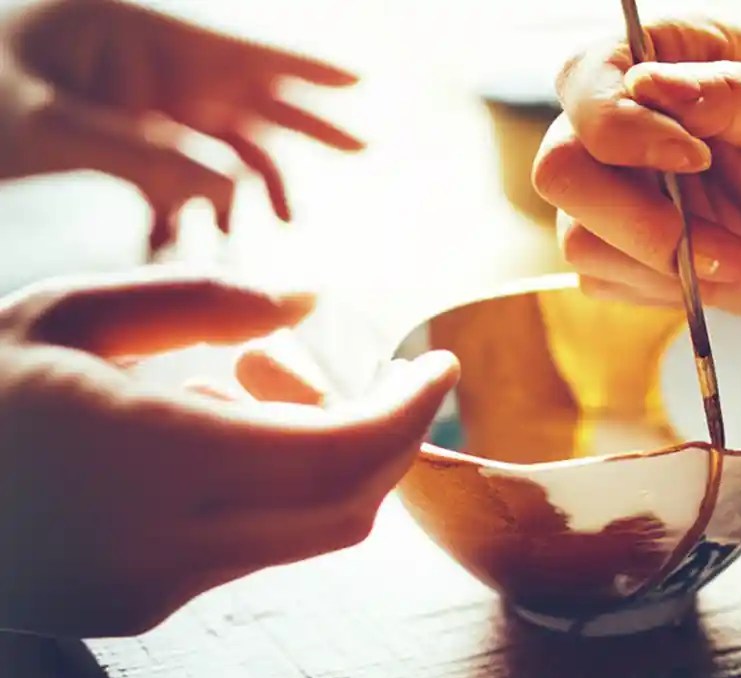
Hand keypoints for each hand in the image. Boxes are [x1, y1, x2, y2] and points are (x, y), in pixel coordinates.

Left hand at [0, 0, 362, 252]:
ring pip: (214, 141)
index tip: (364, 84)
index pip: (236, 48)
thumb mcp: (40, 128)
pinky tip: (186, 250)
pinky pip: (172, 175)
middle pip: (242, 91)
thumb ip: (138, 156)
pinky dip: (184, 212)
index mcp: (130, 30)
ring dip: (243, 185)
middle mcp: (143, 62)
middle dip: (301, 123)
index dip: (304, 67)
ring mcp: (131, 101)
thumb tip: (229, 189)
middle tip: (364, 146)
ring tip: (278, 227)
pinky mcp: (114, 137)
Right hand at [0, 271, 456, 636]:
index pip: (340, 451)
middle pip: (347, 505)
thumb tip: (312, 302)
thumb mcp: (70, 310)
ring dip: (321, 456)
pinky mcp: (140, 609)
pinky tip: (211, 427)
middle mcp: (164, 542)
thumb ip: (203, 300)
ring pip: (306, 530)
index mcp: (148, 456)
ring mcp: (153, 590)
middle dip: (385, 435)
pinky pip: (252, 547)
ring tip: (246, 378)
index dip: (408, 409)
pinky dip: (271, 488)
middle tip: (371, 367)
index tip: (440, 364)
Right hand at [533, 18, 740, 321]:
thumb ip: (731, 91)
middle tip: (696, 235)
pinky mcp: (629, 255)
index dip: (619, 127)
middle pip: (559, 166)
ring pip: (577, 236)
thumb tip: (650, 86)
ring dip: (659, 259)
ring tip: (738, 256)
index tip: (696, 158)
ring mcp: (621, 194)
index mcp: (664, 60)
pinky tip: (722, 270)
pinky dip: (662, 287)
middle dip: (627, 213)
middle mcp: (626, 126)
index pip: (586, 80)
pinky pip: (603, 280)